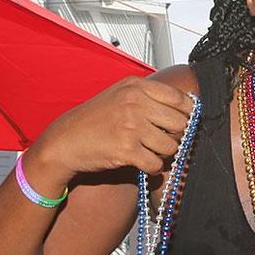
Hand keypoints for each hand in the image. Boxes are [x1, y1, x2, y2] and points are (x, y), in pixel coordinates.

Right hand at [31, 76, 194, 181]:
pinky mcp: (126, 150)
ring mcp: (131, 127)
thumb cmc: (95, 119)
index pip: (181, 99)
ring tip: (148, 149)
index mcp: (136, 87)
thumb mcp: (122, 94)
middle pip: (180, 124)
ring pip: (171, 147)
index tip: (182, 121)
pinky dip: (151, 167)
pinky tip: (140, 160)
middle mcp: (135, 103)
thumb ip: (152, 96)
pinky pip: (156, 164)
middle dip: (174, 136)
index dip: (187, 114)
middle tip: (161, 139)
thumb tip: (189, 104)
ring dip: (163, 153)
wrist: (65, 140)